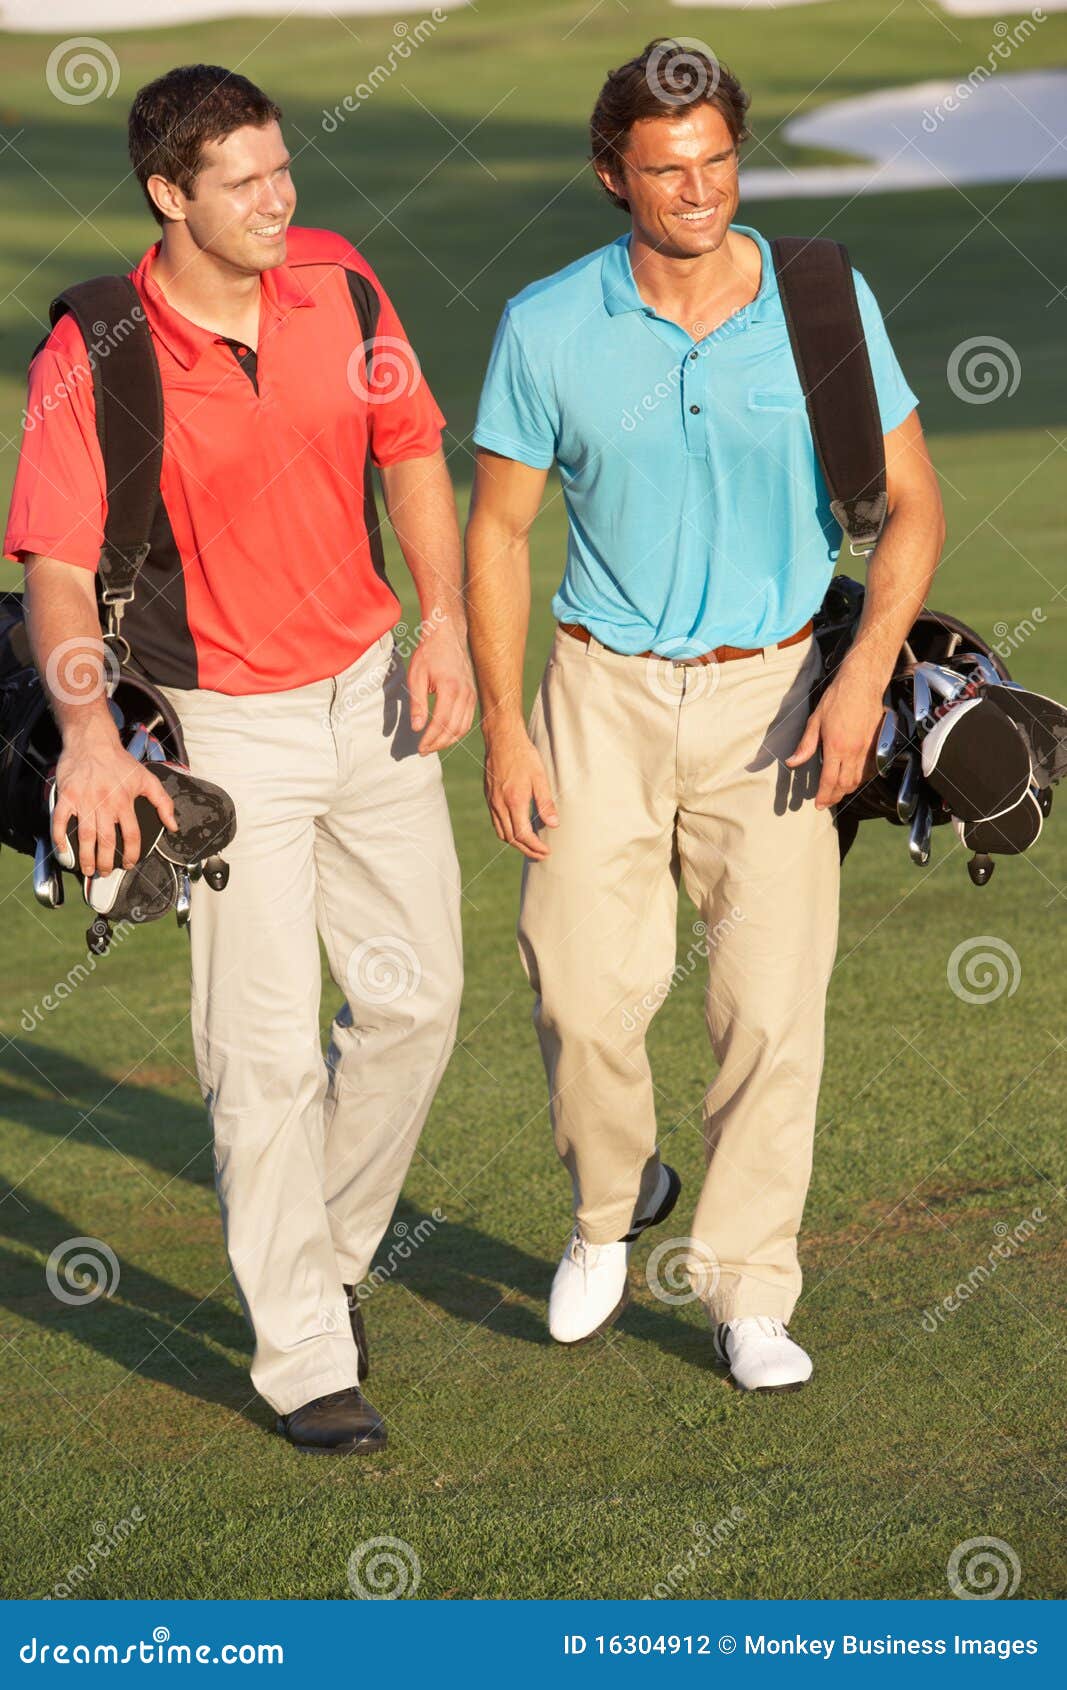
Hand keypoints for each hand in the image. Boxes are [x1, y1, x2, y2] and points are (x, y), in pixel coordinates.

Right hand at [52, 725, 177, 877]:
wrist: (93, 741)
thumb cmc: (120, 762)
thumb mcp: (148, 780)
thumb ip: (163, 803)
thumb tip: (173, 825)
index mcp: (125, 802)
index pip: (132, 835)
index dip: (132, 854)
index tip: (130, 864)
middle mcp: (105, 804)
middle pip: (107, 841)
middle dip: (107, 862)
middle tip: (106, 873)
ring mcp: (84, 801)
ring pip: (85, 836)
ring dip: (86, 857)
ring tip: (87, 870)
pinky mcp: (67, 796)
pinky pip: (60, 821)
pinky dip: (59, 837)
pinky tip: (63, 851)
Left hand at [407, 617, 476, 754]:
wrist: (446, 636)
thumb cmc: (428, 654)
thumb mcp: (416, 676)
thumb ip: (417, 703)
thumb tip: (416, 728)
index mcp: (450, 688)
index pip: (441, 722)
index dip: (430, 738)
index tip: (419, 747)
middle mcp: (464, 693)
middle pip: (454, 729)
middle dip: (438, 743)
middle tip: (423, 750)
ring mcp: (471, 695)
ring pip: (463, 727)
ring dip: (448, 740)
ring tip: (432, 746)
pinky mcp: (472, 695)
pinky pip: (467, 720)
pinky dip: (456, 731)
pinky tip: (444, 735)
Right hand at [484, 726, 559, 858]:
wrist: (502, 740)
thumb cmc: (523, 756)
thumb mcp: (540, 777)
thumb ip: (546, 803)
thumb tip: (553, 824)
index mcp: (514, 801)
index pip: (523, 834)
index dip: (535, 847)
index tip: (546, 851)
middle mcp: (500, 805)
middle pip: (511, 838)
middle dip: (526, 850)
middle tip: (541, 854)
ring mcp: (492, 802)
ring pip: (502, 832)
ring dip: (515, 843)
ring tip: (530, 846)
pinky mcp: (489, 798)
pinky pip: (496, 822)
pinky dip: (507, 832)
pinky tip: (516, 830)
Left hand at [786, 665, 884, 809]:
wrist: (862, 684)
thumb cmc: (837, 699)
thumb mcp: (815, 721)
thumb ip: (805, 745)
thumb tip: (793, 762)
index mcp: (836, 747)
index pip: (829, 780)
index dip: (824, 796)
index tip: (819, 804)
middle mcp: (853, 751)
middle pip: (845, 784)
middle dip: (835, 796)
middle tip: (827, 802)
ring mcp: (867, 749)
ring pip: (858, 779)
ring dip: (848, 789)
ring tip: (837, 792)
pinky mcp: (876, 744)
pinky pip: (869, 769)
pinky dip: (860, 778)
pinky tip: (852, 777)